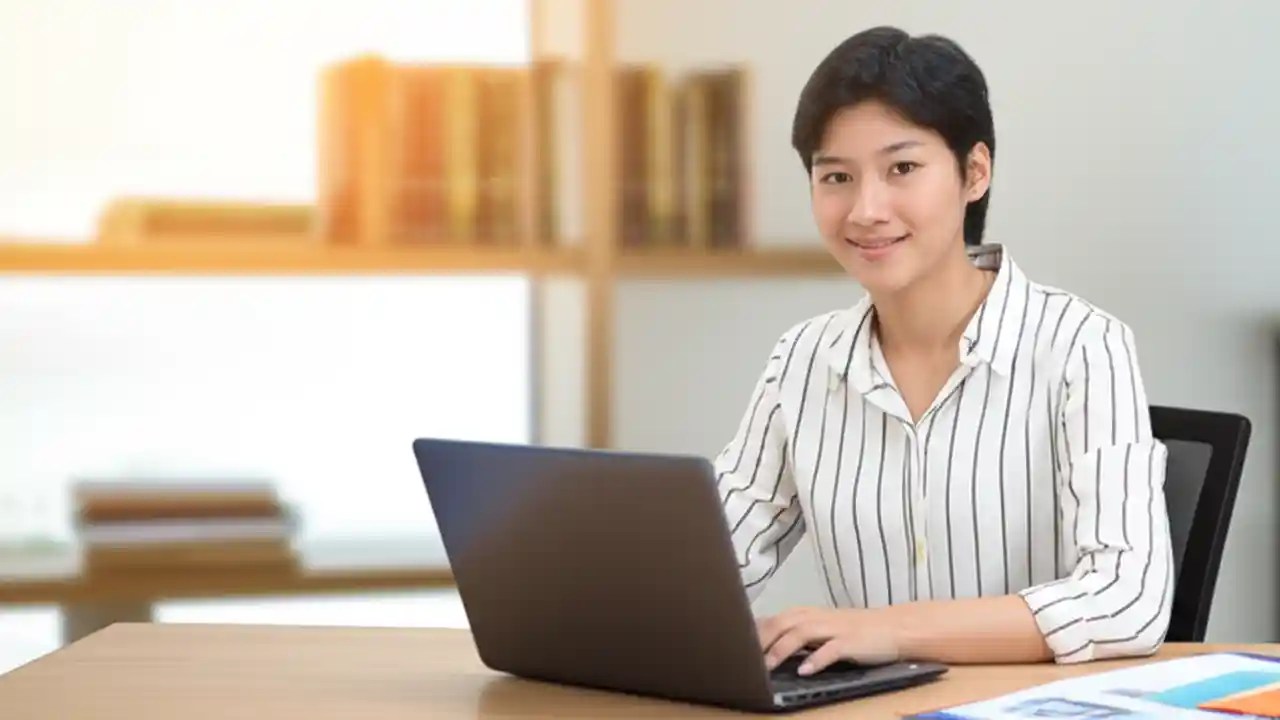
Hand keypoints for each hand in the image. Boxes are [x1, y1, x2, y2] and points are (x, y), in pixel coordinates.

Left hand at [756, 606, 901, 675]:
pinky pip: (831, 650)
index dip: (752, 633)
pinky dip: (816, 660)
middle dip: (761, 640)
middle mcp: (816, 617)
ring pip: (801, 633)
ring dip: (782, 649)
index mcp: (805, 614)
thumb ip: (794, 634)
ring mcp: (833, 629)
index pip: (772, 620)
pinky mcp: (850, 642)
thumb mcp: (819, 628)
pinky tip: (805, 671)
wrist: (892, 628)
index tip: (734, 647)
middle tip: (743, 659)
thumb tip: (763, 646)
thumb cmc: (851, 631)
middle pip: (781, 623)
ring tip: (767, 667)